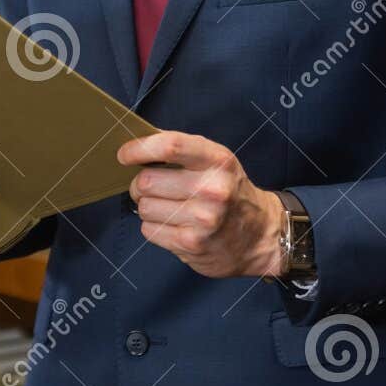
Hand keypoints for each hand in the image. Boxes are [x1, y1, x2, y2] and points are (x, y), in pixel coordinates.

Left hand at [118, 131, 284, 279]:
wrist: (260, 236)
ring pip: (144, 207)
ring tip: (167, 207)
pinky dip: (154, 226)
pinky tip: (173, 224)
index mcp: (217, 160)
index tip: (125, 154)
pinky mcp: (191, 244)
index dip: (140, 148)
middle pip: (147, 181)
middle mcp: (212, 189)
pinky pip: (149, 230)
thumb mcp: (217, 161)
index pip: (170, 146)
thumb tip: (139, 141)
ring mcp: (202, 219)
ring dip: (148, 207)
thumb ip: (183, 150)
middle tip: (148, 187)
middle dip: (140, 184)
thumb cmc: (231, 192)